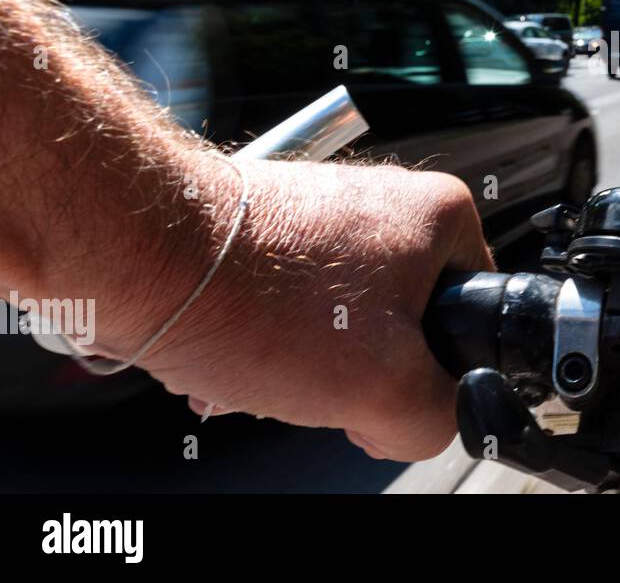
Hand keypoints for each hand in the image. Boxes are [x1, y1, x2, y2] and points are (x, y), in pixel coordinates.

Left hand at [118, 157, 493, 461]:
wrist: (143, 257)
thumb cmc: (252, 296)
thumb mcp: (382, 386)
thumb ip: (437, 416)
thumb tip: (437, 418)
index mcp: (443, 216)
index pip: (476, 318)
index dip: (436, 372)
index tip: (391, 387)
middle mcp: (390, 202)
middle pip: (407, 325)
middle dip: (361, 371)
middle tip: (326, 379)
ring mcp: (330, 214)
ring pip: (346, 323)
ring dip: (309, 364)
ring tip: (271, 365)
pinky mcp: (279, 232)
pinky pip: (297, 308)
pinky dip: (272, 342)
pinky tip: (243, 355)